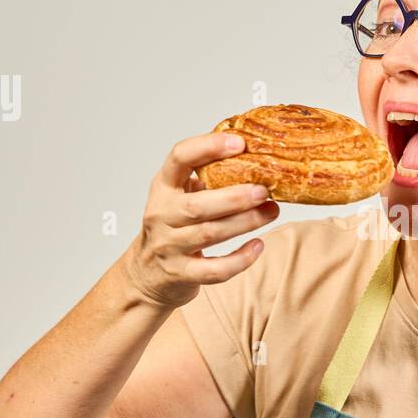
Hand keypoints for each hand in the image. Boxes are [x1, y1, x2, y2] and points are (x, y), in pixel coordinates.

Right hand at [122, 131, 279, 307]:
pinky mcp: (181, 274)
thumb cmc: (173, 226)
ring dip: (245, 223)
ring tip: (271, 212)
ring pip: (209, 234)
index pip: (179, 158)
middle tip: (264, 190)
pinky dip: (240, 259)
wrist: (147, 272)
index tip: (239, 143)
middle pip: (197, 205)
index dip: (208, 147)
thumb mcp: (179, 194)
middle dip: (235, 197)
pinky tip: (258, 246)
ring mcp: (169, 246)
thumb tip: (255, 152)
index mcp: (163, 187)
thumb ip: (206, 175)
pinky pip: (214, 270)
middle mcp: (162, 214)